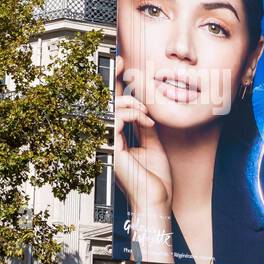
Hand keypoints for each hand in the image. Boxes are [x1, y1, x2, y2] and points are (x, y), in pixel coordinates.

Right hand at [113, 55, 172, 252]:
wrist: (156, 202)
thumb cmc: (155, 182)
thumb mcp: (153, 146)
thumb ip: (145, 127)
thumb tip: (145, 108)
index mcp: (117, 139)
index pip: (113, 108)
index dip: (115, 86)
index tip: (120, 65)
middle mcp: (109, 140)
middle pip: (106, 103)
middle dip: (114, 79)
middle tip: (123, 62)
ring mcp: (108, 143)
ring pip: (110, 108)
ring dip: (132, 103)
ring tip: (147, 113)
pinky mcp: (111, 148)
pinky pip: (115, 119)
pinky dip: (132, 114)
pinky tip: (145, 121)